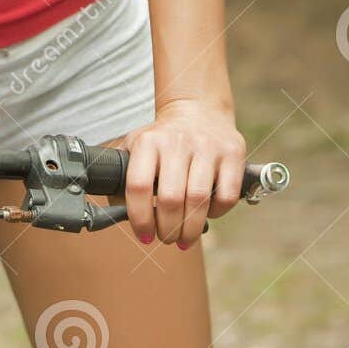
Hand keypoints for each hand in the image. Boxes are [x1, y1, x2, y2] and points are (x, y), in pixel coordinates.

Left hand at [113, 100, 246, 249]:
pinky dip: (217, 213)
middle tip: (167, 238)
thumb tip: (116, 214)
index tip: (144, 235)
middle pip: (170, 199)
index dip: (140, 218)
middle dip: (167, 229)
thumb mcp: (135, 147)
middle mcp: (177, 141)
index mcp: (148, 142)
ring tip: (185, 238)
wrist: (199, 109)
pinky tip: (208, 215)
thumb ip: (121, 177)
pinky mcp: (232, 153)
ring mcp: (207, 146)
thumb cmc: (162, 139)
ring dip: (191, 230)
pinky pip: (226, 196)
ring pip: (198, 200)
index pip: (138, 186)